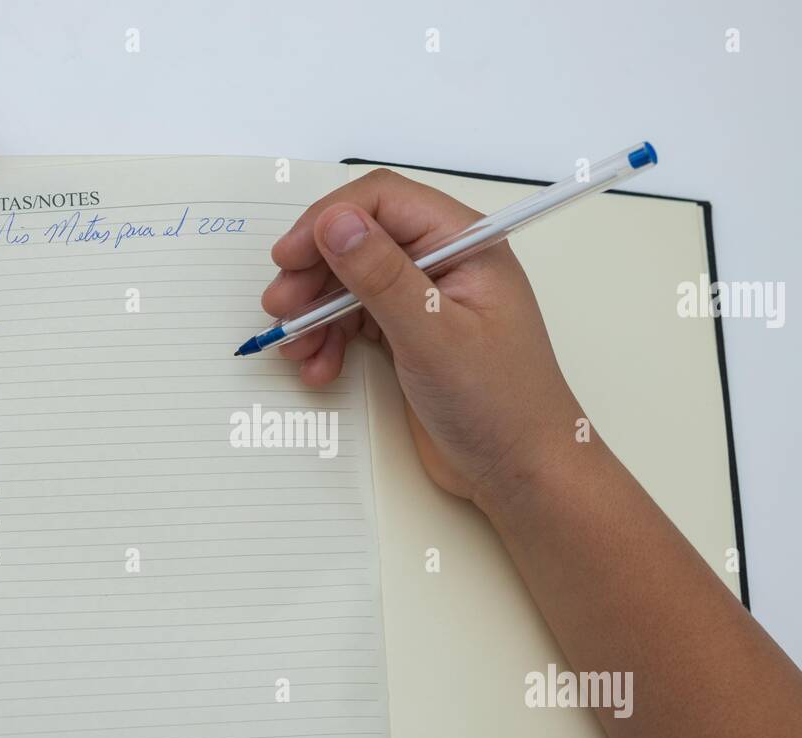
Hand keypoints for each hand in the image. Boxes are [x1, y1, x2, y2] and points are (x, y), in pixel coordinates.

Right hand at [263, 168, 581, 511]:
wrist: (521, 471)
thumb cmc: (502, 404)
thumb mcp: (434, 337)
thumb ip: (381, 276)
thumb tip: (336, 222)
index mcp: (464, 243)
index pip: (382, 201)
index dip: (328, 221)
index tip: (289, 258)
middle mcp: (443, 263)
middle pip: (358, 240)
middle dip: (313, 273)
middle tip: (280, 309)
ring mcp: (424, 300)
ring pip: (349, 283)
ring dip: (314, 313)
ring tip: (295, 350)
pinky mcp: (409, 336)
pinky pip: (354, 321)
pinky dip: (328, 340)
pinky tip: (318, 368)